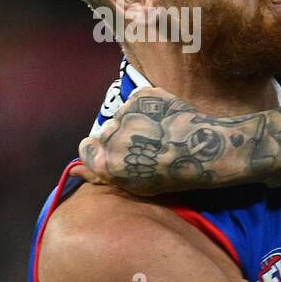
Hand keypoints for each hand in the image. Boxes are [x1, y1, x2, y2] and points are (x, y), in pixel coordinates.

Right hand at [70, 87, 215, 194]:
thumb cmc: (173, 175)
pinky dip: (152, 106)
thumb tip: (75, 170)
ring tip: (163, 132)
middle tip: (149, 143)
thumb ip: (103, 174)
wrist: (205, 152)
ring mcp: (126, 113)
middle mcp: (110, 135)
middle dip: (124, 135)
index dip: (102, 149)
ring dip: (140, 120)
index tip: (120, 151)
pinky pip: (141, 99)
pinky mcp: (143, 96)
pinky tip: (169, 119)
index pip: (87, 147)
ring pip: (125, 114)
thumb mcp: (135, 185)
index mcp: (105, 161)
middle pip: (107, 130)